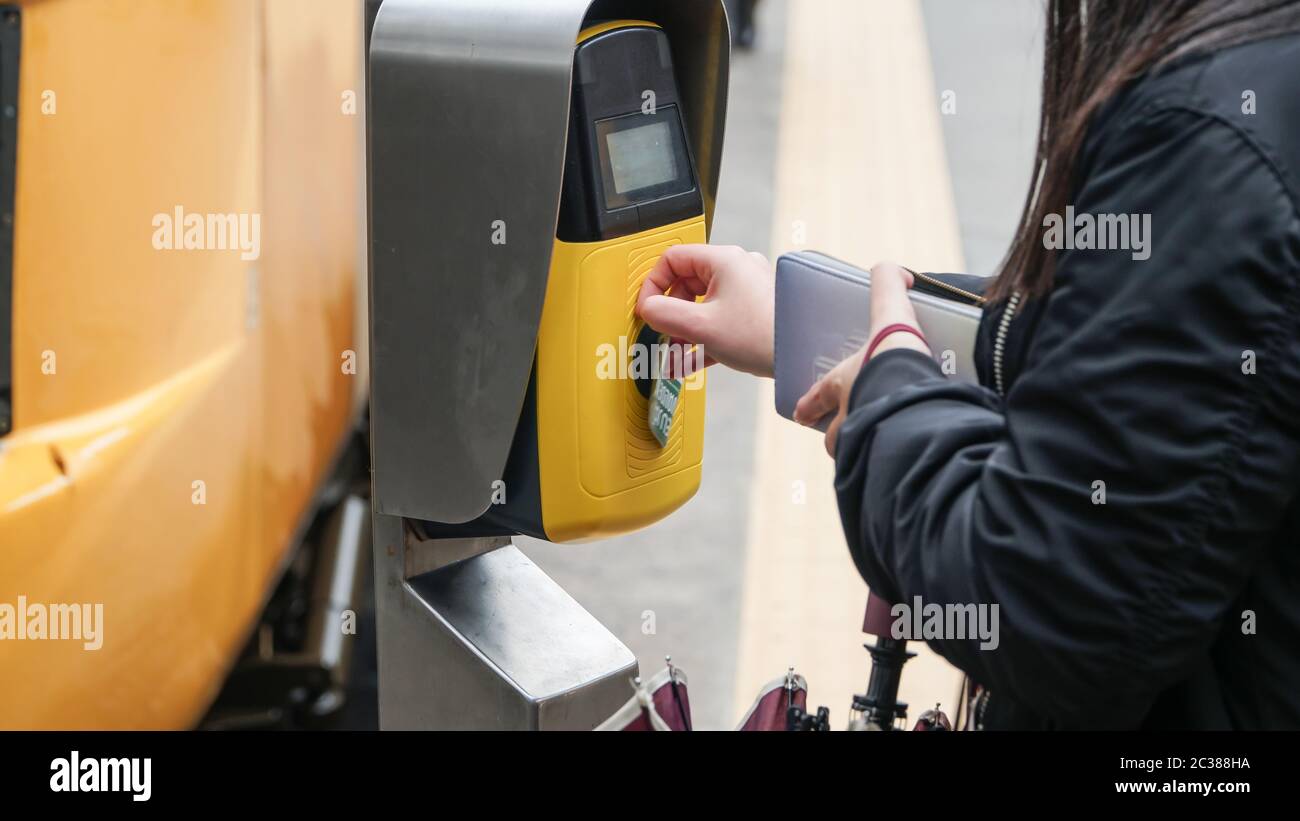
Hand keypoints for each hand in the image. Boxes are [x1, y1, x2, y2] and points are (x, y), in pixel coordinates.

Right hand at [635, 244, 774, 377]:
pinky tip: (687, 363)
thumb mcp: (702, 326)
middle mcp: (736, 270)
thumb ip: (665, 314)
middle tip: (660, 334)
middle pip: (686, 285)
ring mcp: (747, 292)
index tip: (648, 308)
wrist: (802, 355)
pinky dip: (701, 339)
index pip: (673, 259)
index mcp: (723, 261)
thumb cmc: (763, 334)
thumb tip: (647, 310)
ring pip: (701, 306)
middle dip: (669, 314)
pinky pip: (717, 321)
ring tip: (671, 356)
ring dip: (683, 332)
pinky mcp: (753, 314)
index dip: (654, 284)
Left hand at [794, 262, 928, 455]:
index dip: (809, 405)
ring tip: (883, 443)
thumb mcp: (890, 313)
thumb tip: (896, 271)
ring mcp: (868, 446)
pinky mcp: (893, 463)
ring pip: (857, 455)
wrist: (917, 402)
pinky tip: (909, 459)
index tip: (802, 412)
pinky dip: (895, 464)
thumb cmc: (892, 360)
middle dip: (840, 434)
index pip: (815, 399)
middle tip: (854, 426)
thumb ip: (887, 285)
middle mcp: (849, 420)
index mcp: (841, 386)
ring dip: (864, 450)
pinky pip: (887, 468)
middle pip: (835, 437)